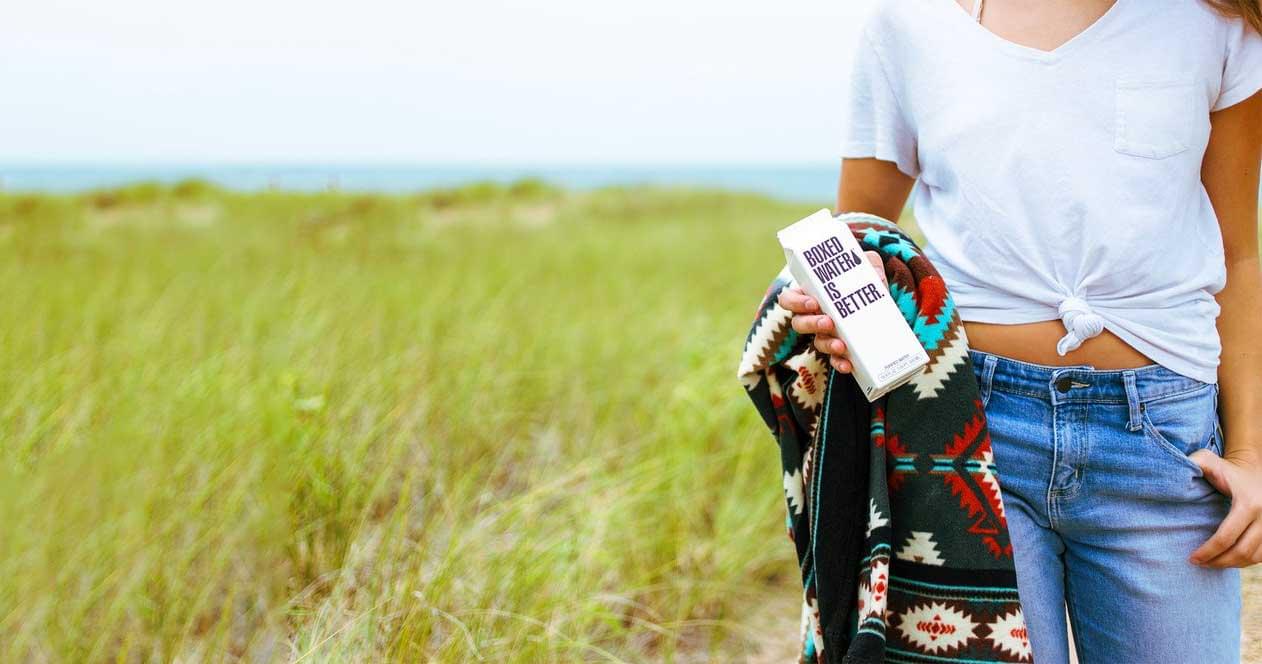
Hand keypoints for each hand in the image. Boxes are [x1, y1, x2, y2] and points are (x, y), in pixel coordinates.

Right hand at [776, 250, 886, 373]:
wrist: (884, 305)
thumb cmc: (864, 281)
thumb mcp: (866, 265)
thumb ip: (869, 262)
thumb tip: (873, 271)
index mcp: (811, 294)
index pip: (789, 299)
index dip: (796, 302)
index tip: (813, 302)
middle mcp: (814, 316)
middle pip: (799, 323)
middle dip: (812, 324)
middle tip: (828, 322)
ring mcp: (826, 334)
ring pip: (817, 342)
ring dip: (827, 344)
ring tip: (841, 345)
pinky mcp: (841, 349)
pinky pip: (834, 360)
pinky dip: (839, 363)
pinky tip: (848, 365)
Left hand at [1187, 448, 1261, 567]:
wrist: (1256, 468)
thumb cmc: (1226, 468)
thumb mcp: (1208, 461)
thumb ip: (1192, 464)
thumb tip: (1173, 473)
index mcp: (1248, 504)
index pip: (1226, 537)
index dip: (1208, 551)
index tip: (1192, 558)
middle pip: (1242, 551)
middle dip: (1218, 562)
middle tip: (1199, 564)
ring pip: (1254, 557)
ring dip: (1231, 564)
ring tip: (1210, 564)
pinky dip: (1245, 561)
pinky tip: (1227, 560)